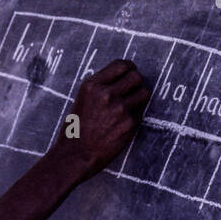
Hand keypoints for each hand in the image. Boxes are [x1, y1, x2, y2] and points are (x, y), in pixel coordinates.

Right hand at [47, 59, 149, 178]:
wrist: (76, 154)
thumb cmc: (77, 128)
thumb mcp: (83, 99)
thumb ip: (101, 86)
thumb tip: (123, 77)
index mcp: (92, 85)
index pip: (121, 65)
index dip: (129, 69)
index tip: (129, 74)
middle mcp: (106, 94)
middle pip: (136, 76)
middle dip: (136, 83)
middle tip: (132, 91)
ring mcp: (120, 108)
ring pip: (144, 92)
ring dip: (139, 98)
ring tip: (130, 106)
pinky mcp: (130, 122)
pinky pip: (141, 111)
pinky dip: (135, 115)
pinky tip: (123, 122)